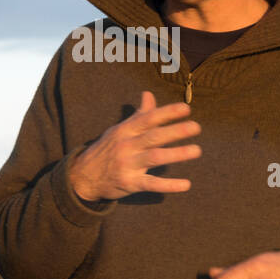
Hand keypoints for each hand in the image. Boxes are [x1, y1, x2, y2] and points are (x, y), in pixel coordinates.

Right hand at [67, 90, 200, 201]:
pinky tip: (186, 184)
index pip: (148, 118)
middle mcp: (126, 146)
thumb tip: (149, 93)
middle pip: (153, 136)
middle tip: (196, 127)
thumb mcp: (120, 130)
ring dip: (177, 154)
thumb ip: (139, 115)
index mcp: (125, 130)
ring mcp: (128, 165)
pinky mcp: (129, 183)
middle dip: (175, 131)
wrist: (82, 176)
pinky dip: (169, 185)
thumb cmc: (106, 149)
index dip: (167, 113)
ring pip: (155, 157)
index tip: (186, 108)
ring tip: (196, 150)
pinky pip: (151, 184)